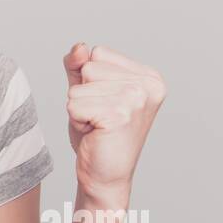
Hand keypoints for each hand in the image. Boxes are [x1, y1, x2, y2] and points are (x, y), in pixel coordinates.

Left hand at [63, 43, 165, 204]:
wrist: (105, 175)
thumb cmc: (97, 134)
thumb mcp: (86, 91)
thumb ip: (79, 65)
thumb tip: (80, 47)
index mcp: (148, 76)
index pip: (97, 54)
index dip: (90, 80)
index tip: (104, 104)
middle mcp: (148, 85)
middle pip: (88, 68)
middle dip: (84, 94)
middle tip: (99, 118)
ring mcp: (136, 99)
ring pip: (79, 87)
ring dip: (79, 108)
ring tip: (97, 126)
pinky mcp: (119, 115)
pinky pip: (74, 104)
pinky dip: (76, 120)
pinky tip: (95, 133)